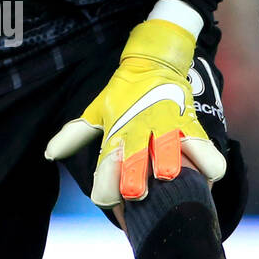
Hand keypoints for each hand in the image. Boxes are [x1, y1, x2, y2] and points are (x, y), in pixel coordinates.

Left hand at [44, 18, 226, 203]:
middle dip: (135, 185)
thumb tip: (49, 153)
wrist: (155, 59)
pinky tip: (204, 178)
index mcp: (115, 133)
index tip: (112, 199)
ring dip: (172, 173)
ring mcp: (167, 128)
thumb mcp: (96, 110)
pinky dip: (209, 169)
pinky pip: (208, 153)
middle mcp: (139, 133)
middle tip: (138, 195)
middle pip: (134, 167)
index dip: (106, 191)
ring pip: (171, 157)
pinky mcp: (192, 124)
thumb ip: (74, 135)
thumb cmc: (124, 91)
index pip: (104, 169)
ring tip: (173, 182)